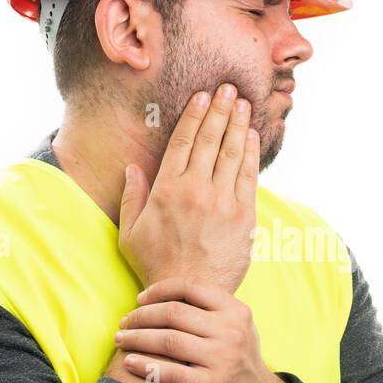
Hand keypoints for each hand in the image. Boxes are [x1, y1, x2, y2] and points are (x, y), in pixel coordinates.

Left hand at [115, 276, 289, 382]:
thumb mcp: (236, 328)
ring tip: (120, 340)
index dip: (159, 291)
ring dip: (137, 338)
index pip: (189, 288)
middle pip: (173, 313)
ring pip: (167, 340)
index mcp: (235, 311)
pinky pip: (169, 372)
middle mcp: (230, 331)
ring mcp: (222, 359)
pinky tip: (129, 362)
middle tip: (124, 323)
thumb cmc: (240, 362)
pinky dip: (145, 365)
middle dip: (141, 316)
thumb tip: (164, 296)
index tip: (140, 300)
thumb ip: (209, 310)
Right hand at [118, 84, 259, 292]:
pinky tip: (252, 136)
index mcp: (167, 190)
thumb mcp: (130, 233)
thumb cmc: (156, 265)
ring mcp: (222, 202)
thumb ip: (132, 197)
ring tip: (242, 103)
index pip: (183, 141)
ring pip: (232, 153)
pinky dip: (251, 153)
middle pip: (210, 140)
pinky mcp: (244, 216)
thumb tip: (133, 167)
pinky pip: (249, 176)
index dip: (194, 115)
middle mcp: (196, 190)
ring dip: (238, 124)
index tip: (201, 96)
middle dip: (220, 110)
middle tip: (227, 88)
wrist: (189, 294)